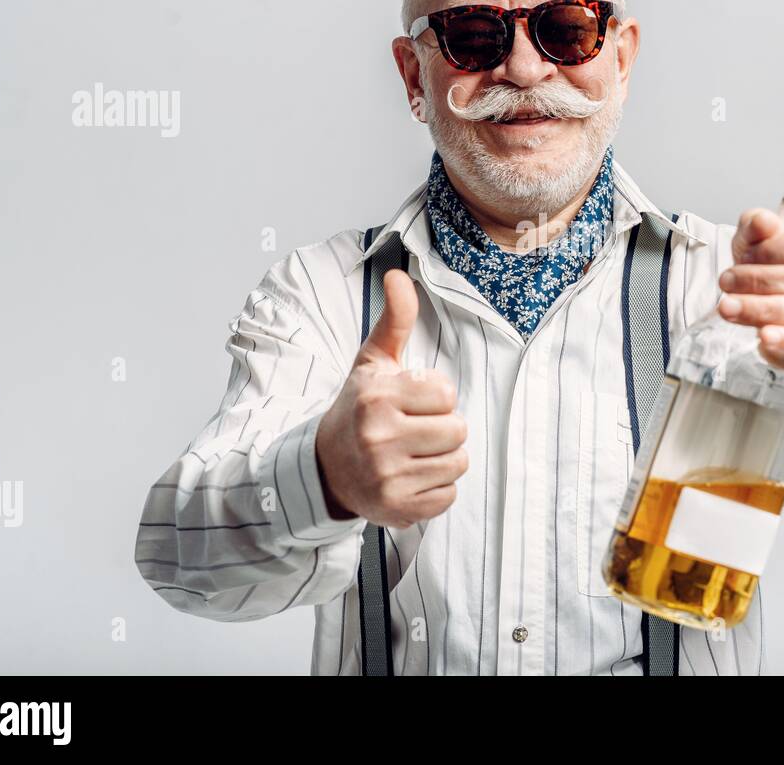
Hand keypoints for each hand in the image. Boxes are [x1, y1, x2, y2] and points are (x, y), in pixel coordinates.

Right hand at [315, 268, 467, 528]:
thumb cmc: (359, 408)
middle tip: (414, 430)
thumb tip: (398, 274)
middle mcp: (378, 437)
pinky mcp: (397, 509)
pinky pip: (449, 495)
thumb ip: (395, 320)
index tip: (412, 402)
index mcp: (377, 397)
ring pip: (458, 462)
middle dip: (443, 428)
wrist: (325, 468)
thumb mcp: (373, 363)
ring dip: (442, 458)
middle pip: (458, 430)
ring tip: (414, 454)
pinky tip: (410, 478)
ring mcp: (387, 477)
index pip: (447, 394)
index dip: (436, 398)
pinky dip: (436, 489)